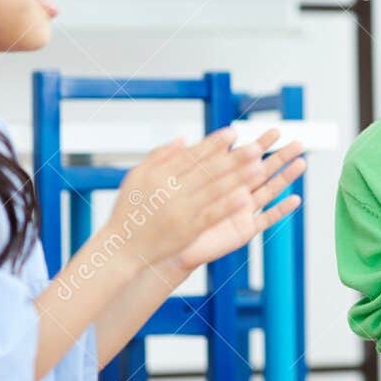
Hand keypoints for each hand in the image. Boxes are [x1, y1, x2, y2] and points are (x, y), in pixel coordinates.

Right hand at [109, 128, 276, 272]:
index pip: (192, 155)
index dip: (214, 143)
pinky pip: (211, 215)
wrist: (120, 247)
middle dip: (234, 157)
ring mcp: (180, 210)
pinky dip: (228, 206)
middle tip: (256, 146)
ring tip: (260, 167)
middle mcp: (170, 189)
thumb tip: (183, 139)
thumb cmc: (129, 210)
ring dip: (239, 178)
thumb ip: (159, 156)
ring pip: (214, 190)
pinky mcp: (187, 230)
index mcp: (159, 174)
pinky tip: (246, 197)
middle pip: (208, 170)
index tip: (233, 133)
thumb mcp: (136, 177)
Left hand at [172, 129, 305, 272]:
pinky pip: (266, 219)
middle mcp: (237, 194)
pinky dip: (281, 209)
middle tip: (298, 143)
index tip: (276, 131)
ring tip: (301, 163)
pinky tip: (295, 199)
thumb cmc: (177, 215)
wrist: (172, 245)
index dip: (262, 144)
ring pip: (270, 191)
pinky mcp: (245, 230)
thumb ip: (199, 161)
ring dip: (286, 178)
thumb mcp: (187, 183)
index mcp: (224, 181)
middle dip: (281, 157)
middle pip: (264, 171)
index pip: (247, 158)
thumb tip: (202, 139)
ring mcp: (243, 212)